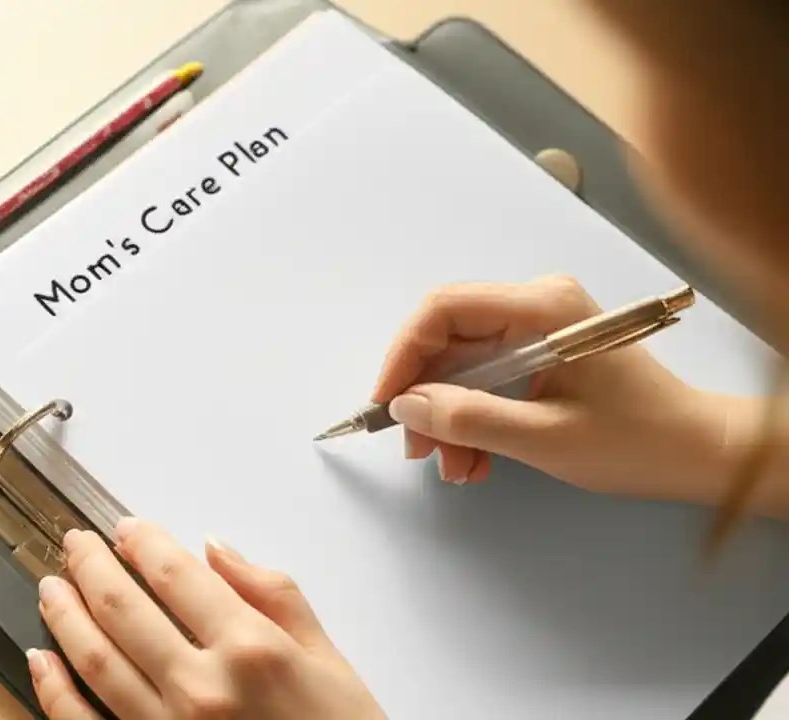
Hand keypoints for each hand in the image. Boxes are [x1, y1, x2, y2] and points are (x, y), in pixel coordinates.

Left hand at [28, 519, 384, 719]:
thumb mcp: (329, 660)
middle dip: (90, 565)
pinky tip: (41, 660)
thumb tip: (219, 550)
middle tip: (76, 545)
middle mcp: (203, 687)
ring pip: (95, 659)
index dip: (142, 542)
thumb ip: (274, 595)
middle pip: (123, 607)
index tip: (127, 530)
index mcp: (251, 649)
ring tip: (52, 587)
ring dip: (64, 615)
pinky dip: (53, 690)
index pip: (177, 574)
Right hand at [372, 275, 731, 502]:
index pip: (444, 309)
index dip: (403, 356)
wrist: (698, 451)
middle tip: (419, 451)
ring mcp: (541, 324)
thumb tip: (406, 407)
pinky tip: (478, 458)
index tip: (386, 405)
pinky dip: (474, 415)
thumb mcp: (544, 438)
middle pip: (450, 338)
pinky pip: (488, 375)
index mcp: (542, 307)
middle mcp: (537, 303)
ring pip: (464, 362)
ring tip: (456, 468)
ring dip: (450, 415)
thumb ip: (469, 419)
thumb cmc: (636, 442)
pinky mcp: (544, 348)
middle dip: (427, 397)